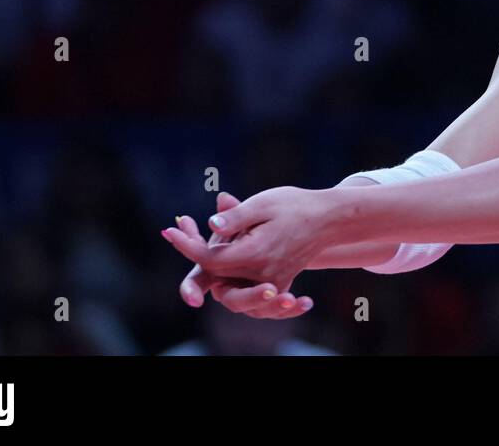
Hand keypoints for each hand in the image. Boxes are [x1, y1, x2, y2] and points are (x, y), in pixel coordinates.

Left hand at [169, 192, 311, 317]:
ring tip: (199, 251)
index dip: (186, 245)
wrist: (329, 219)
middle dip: (196, 259)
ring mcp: (272, 282)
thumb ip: (236, 215)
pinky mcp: (279, 283)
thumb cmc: (295, 206)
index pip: (210, 258)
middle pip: (217, 278)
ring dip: (214, 275)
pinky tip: (223, 257)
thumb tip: (211, 226)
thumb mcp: (264, 203)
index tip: (169, 229)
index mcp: (255, 253)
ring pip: (232, 290)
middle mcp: (262, 274)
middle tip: (184, 230)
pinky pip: (250, 294)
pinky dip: (234, 283)